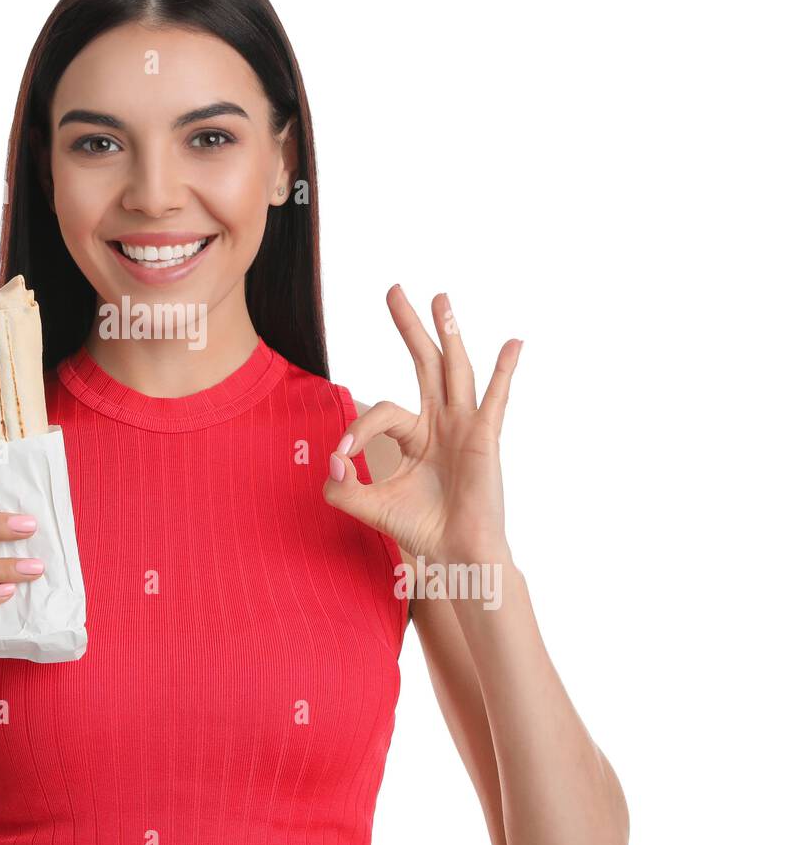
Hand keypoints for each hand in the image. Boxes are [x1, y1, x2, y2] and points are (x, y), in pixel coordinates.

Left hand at [323, 286, 520, 564]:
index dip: (357, 429)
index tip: (342, 456)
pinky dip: (505, 370)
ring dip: (448, 332)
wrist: (456, 555)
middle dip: (409, 327)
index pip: (381, 412)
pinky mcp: (485, 438)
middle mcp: (442, 424)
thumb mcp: (367, 505)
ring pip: (454, 370)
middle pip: (424, 364)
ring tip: (439, 297)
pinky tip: (513, 343)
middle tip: (393, 290)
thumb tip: (331, 460)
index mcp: (416, 435)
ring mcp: (465, 427)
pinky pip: (495, 399)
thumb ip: (340, 485)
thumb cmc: (420, 529)